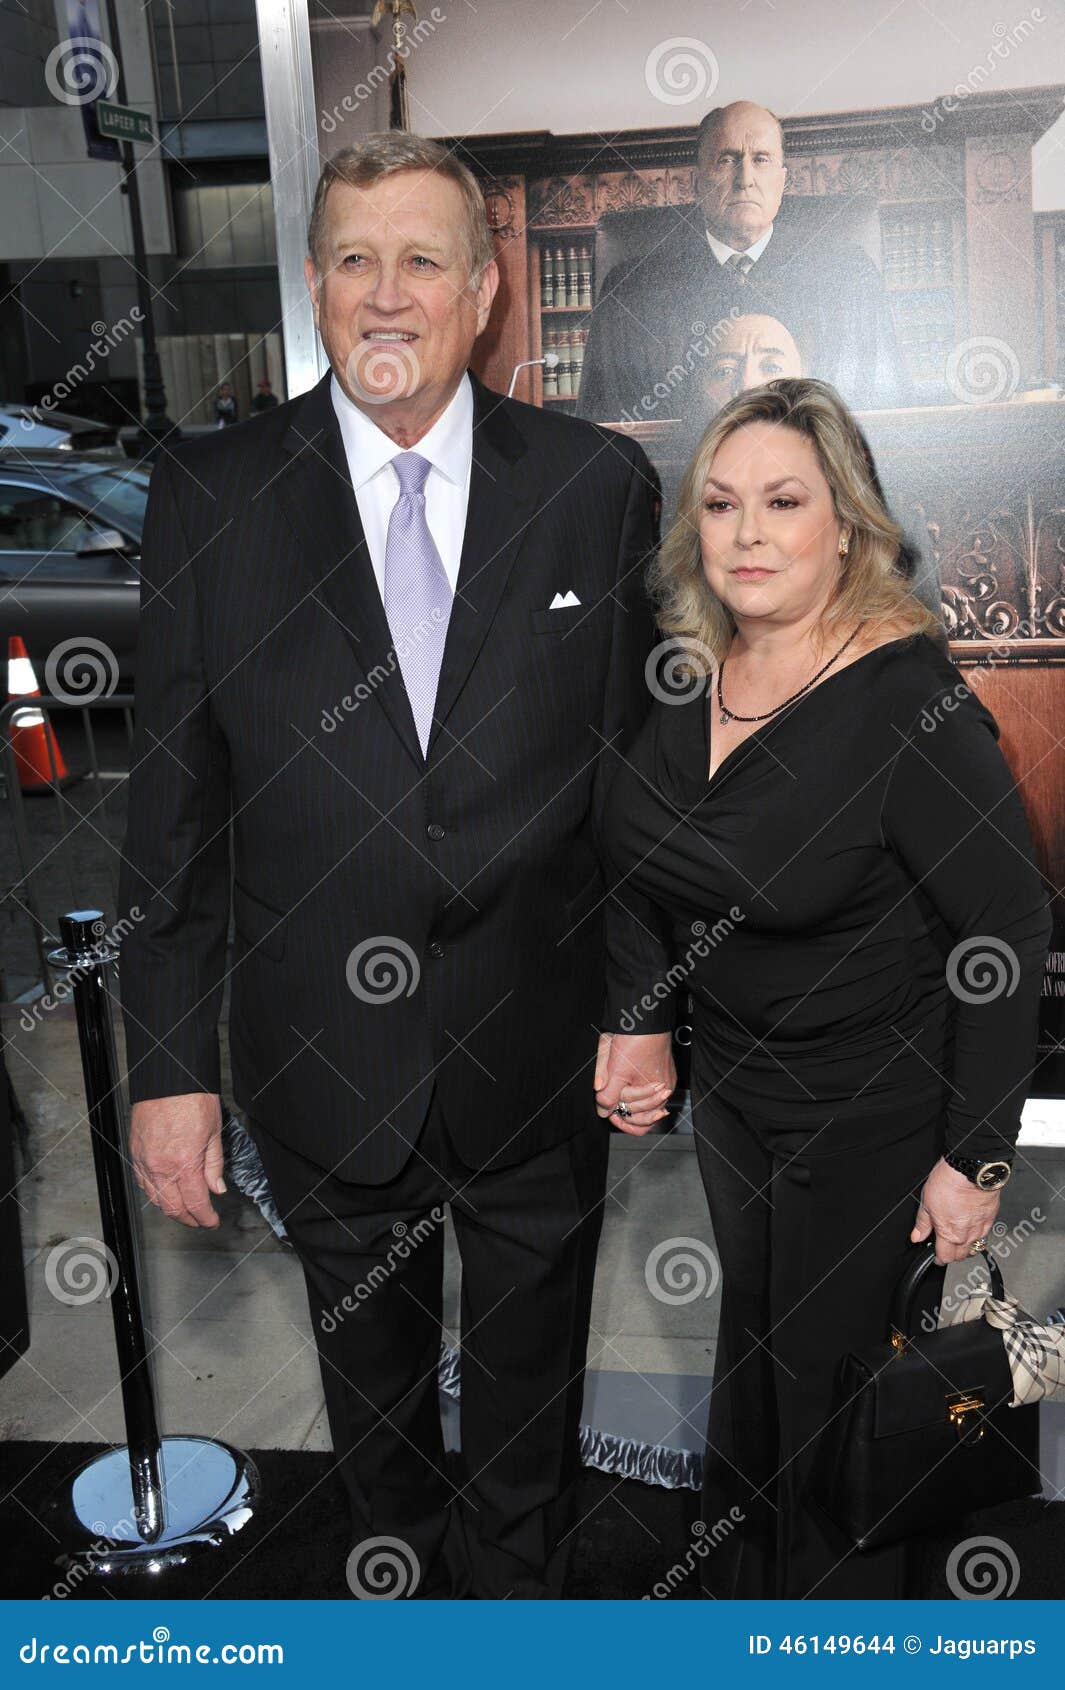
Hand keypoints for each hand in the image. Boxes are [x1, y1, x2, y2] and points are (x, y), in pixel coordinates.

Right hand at [130, 1093, 225, 1228]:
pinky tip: (164, 1193)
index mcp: (185, 1163)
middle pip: (173, 1207)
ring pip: (155, 1198)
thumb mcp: (214, 1132)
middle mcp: (161, 1166)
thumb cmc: (193, 1098)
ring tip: (184, 1211)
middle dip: (189, 1219)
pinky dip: (154, 1193)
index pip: (195, 1203)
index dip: (205, 1218)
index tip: (212, 1221)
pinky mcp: (135, 1152)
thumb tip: (217, 1188)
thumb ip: (214, 1165)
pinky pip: (142, 1182)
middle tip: (201, 1220)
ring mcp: (145, 1160)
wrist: (169, 1078)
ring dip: (171, 1209)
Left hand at [594, 1031, 675, 1135]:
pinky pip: (649, 1090)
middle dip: (625, 1109)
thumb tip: (603, 1112)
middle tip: (611, 1106)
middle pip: (643, 1115)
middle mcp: (664, 1090)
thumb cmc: (635, 1042)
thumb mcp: (616, 1071)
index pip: (640, 1124)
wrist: (645, 1018)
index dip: (621, 1121)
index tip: (610, 1115)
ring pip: (646, 1104)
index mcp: (657, 1094)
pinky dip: (637, 1091)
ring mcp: (664, 1080)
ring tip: (618, 1098)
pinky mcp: (661, 1070)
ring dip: (630, 1102)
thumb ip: (609, 1096)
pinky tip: (627, 1088)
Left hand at [910, 1156, 1000, 1264]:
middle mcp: (967, 1235)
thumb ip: (922, 1223)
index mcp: (949, 1233)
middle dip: (952, 1254)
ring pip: (974, 1248)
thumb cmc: (949, 1183)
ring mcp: (981, 1229)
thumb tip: (917, 1236)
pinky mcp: (991, 1219)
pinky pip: (985, 1236)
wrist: (971, 1171)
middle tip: (945, 1246)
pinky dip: (978, 1236)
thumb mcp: (926, 1202)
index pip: (945, 1257)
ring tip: (959, 1239)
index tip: (935, 1255)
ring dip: (966, 1248)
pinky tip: (971, 1228)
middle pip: (961, 1256)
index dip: (938, 1258)